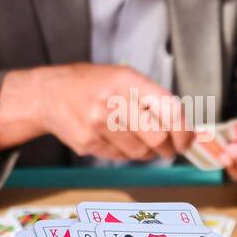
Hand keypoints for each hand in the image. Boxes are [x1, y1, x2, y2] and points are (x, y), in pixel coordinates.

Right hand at [0, 64, 193, 160]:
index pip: (168, 109)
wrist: (50, 94)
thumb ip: (152, 99)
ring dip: (147, 153)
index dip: (183, 130)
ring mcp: (98, 124)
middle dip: (169, 148)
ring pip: (139, 152)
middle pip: (157, 137)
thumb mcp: (123, 78)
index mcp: (128, 80)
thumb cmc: (94, 86)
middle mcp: (113, 101)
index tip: (187, 140)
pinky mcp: (87, 143)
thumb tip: (184, 129)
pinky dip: (125, 153)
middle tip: (170, 149)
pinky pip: (119, 157)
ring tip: (141, 142)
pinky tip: (116, 139)